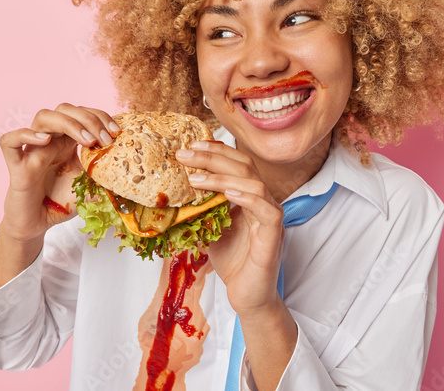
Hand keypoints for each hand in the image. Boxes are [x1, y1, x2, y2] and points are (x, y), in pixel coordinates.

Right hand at [0, 103, 119, 242]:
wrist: (36, 225)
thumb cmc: (59, 202)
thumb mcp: (88, 186)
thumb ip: (101, 174)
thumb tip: (126, 169)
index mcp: (65, 141)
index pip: (81, 113)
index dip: (99, 116)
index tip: (116, 133)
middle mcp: (49, 140)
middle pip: (64, 109)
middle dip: (89, 118)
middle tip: (105, 139)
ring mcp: (31, 151)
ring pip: (42, 117)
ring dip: (68, 123)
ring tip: (87, 141)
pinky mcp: (16, 167)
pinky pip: (9, 141)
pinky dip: (24, 134)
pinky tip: (45, 141)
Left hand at [175, 140, 283, 317]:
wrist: (248, 297)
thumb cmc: (231, 262)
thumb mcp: (208, 229)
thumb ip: (198, 209)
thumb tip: (170, 194)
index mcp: (248, 196)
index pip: (236, 163)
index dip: (214, 152)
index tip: (188, 146)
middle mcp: (262, 201)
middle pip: (244, 166)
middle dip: (213, 156)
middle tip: (184, 154)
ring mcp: (270, 217)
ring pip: (254, 183)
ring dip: (222, 177)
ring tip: (194, 178)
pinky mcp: (273, 235)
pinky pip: (266, 209)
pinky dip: (247, 197)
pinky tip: (227, 193)